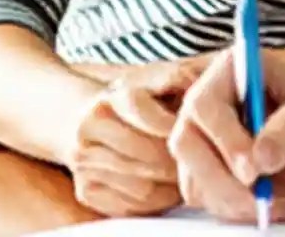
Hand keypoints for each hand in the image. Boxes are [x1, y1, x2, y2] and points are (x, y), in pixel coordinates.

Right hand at [62, 61, 202, 216]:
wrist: (89, 119)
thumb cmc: (139, 100)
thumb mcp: (159, 78)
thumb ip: (178, 78)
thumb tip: (195, 95)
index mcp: (111, 98)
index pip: (147, 115)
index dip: (176, 127)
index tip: (194, 131)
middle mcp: (90, 129)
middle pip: (148, 156)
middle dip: (179, 161)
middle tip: (201, 160)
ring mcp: (83, 162)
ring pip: (143, 185)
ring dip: (172, 185)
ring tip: (188, 173)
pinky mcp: (86, 190)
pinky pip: (131, 206)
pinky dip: (157, 201)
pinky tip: (169, 187)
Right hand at [169, 49, 284, 223]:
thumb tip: (260, 159)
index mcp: (233, 70)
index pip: (205, 104)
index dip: (224, 138)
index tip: (253, 169)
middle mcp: (210, 105)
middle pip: (187, 144)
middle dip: (222, 180)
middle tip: (261, 200)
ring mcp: (207, 140)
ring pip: (194, 179)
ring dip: (233, 202)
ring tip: (279, 203)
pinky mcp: (214, 172)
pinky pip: (209, 200)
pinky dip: (239, 212)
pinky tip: (274, 205)